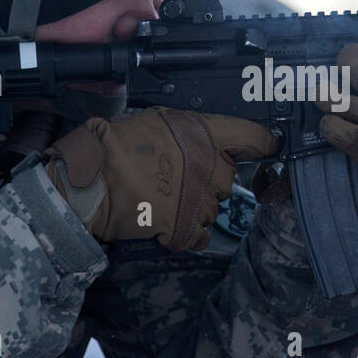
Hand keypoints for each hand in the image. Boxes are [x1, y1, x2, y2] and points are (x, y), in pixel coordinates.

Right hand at [44, 107, 277, 250]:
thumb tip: (202, 139)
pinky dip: (190, 233)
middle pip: (230, 178)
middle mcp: (210, 167)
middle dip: (211, 179)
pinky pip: (202, 236)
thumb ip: (187, 131)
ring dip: (197, 206)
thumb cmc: (115, 146)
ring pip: (215, 207)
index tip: (268, 148)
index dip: (265, 144)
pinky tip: (170, 222)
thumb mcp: (155, 121)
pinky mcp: (187, 229)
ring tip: (166, 198)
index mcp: (204, 134)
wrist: (90, 182)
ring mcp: (200, 201)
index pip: (254, 138)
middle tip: (181, 176)